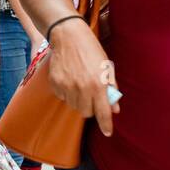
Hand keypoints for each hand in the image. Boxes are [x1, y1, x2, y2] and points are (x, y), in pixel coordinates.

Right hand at [47, 18, 120, 135]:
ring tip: (79, 83)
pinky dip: (66, 93)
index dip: (106, 125)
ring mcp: (67, 86)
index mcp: (98, 84)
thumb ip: (111, 89)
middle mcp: (82, 88)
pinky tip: (69, 78)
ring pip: (73, 106)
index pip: (103, 112)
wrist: (68, 36)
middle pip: (86, 112)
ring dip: (78, 100)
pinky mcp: (55, 83)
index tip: (108, 133)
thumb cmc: (91, 50)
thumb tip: (115, 108)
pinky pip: (62, 97)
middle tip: (91, 96)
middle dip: (90, 108)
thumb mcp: (106, 68)